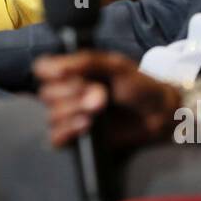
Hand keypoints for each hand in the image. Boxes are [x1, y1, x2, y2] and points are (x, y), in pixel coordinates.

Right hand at [34, 50, 181, 150]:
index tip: (70, 74)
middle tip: (100, 94)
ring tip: (98, 111)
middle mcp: (67, 92)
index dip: (52, 72)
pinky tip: (87, 125)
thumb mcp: (114, 65)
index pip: (42, 68)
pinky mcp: (76, 138)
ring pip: (52, 115)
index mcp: (72, 71)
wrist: (158, 114)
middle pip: (46, 94)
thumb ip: (85, 62)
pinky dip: (69, 131)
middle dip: (73, 94)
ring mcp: (71, 116)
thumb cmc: (139, 86)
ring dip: (74, 112)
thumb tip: (57, 67)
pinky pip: (56, 138)